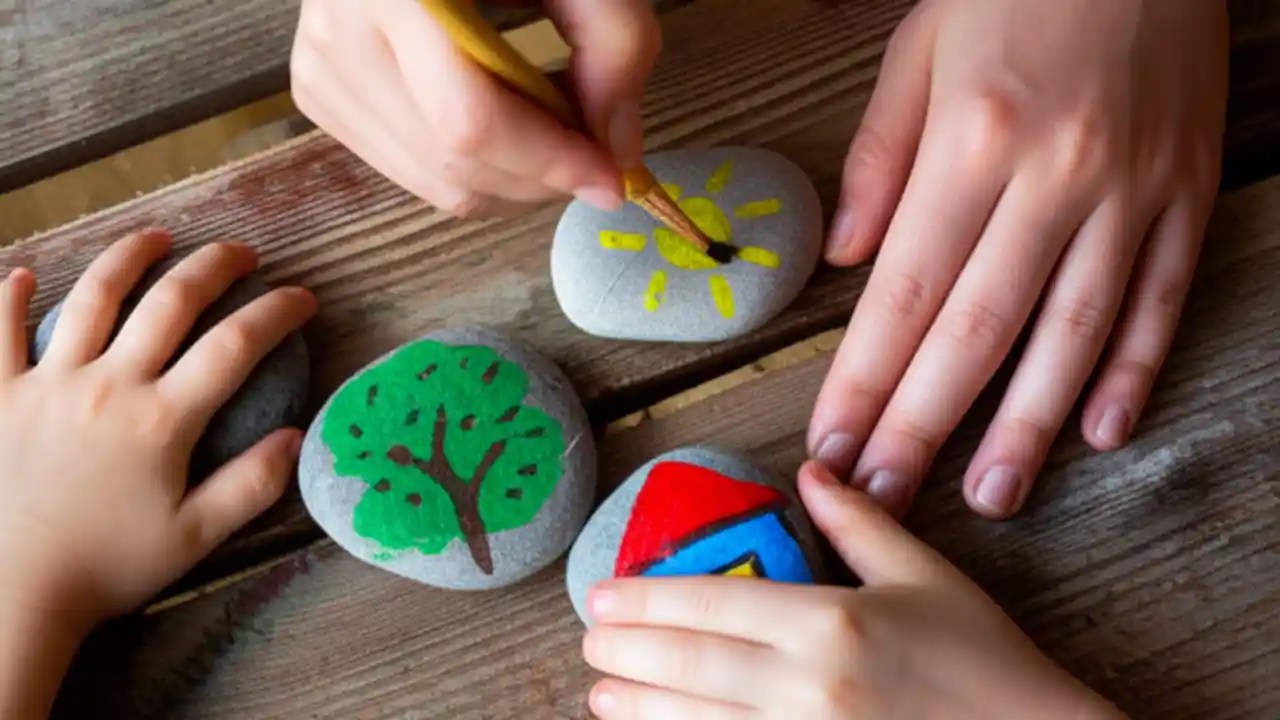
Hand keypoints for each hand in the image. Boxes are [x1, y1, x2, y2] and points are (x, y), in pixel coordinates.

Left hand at [0, 230, 316, 630]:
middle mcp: (109, 385)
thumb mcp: (195, 537)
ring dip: (130, 257)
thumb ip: (251, 484)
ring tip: (157, 236)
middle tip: (242, 252)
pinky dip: (7, 296)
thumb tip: (297, 435)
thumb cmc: (108, 567)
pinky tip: (21, 273)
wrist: (10, 591)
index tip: (302, 296)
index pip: (235, 346)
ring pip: (93, 297)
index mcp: (163, 420)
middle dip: (214, 266)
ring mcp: (47, 384)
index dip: (276, 312)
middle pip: (171, 302)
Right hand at [290, 0, 660, 215]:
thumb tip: (618, 154)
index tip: (612, 179)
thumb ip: (616, 44)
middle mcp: (341, 31)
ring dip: (512, 182)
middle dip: (539, 181)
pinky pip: (409, 172)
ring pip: (433, 184)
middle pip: (452, 163)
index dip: (548, 162)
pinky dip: (472, 171)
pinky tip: (503, 124)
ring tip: (551, 132)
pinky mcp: (320, 93)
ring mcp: (321, 68)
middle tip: (593, 158)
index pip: (468, 119)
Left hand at [581, 462, 1124, 719]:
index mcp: (831, 622)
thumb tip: (811, 469)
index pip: (714, 601)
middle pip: (692, 664)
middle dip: (629, 654)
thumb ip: (859, 522)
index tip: (603, 596)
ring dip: (643, 709)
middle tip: (588, 645)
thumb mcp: (927, 577)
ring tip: (601, 698)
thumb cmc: (987, 664)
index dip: (650, 599)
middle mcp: (809, 686)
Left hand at [808, 0, 1228, 517]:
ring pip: (1073, 333)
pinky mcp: (1187, 191)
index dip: (864, 382)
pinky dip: (1134, 370)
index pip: (906, 294)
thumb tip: (847, 259)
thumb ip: (878, 161)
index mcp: (973, 140)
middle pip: (978, 332)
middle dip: (923, 426)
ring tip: (991, 496)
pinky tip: (1101, 431)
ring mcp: (1132, 190)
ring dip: (1027, 426)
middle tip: (886, 496)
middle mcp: (1055, 176)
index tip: (830, 446)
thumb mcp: (918, 51)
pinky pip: (1162, 298)